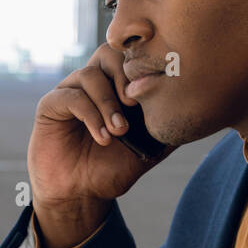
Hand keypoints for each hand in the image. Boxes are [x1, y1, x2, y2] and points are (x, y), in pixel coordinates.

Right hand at [27, 43, 175, 247]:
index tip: (155, 93)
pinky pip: (71, 97)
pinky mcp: (50, 105)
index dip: (143, 69)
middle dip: (124, 76)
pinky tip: (103, 137)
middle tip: (135, 105)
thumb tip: (197, 108)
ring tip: (119, 131)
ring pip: (90, 75)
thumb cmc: (112, 168)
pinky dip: (91, 115)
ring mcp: (69, 92)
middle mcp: (91, 83)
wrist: (80, 194)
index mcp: (114, 86)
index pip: (129, 57)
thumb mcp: (148, 148)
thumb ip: (167, 126)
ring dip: (108, 102)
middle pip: (107, 53)